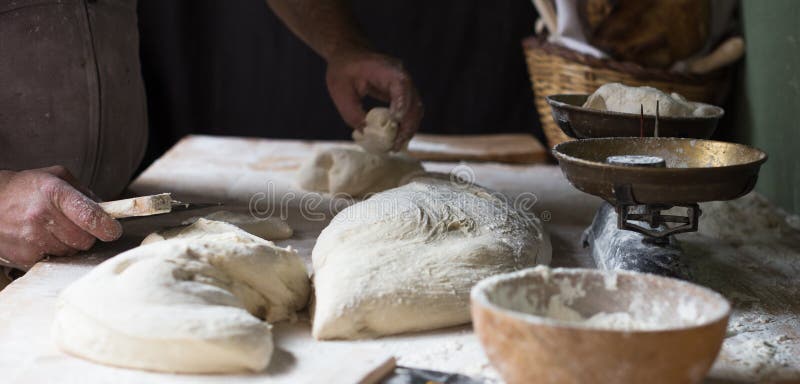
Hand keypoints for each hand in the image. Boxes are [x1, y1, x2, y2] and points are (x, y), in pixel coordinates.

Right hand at [0, 166, 121, 269]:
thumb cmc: (25, 188)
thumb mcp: (55, 177)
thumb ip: (84, 192)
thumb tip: (107, 210)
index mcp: (55, 193)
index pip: (90, 216)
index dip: (108, 226)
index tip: (113, 230)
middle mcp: (42, 216)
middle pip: (85, 240)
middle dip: (87, 235)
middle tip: (76, 227)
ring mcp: (31, 238)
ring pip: (71, 252)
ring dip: (70, 244)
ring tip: (54, 230)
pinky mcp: (24, 255)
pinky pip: (54, 260)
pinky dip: (54, 253)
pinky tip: (42, 239)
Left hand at [326, 49, 423, 149]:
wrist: (348, 54)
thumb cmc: (343, 70)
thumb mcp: (341, 91)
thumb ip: (352, 113)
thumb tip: (366, 134)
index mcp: (388, 71)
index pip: (402, 89)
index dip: (402, 108)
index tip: (394, 128)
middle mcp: (402, 76)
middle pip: (414, 104)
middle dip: (407, 127)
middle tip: (394, 145)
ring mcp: (405, 85)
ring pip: (416, 110)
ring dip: (408, 129)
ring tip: (395, 145)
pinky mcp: (403, 93)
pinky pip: (410, 111)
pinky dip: (406, 125)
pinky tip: (396, 138)